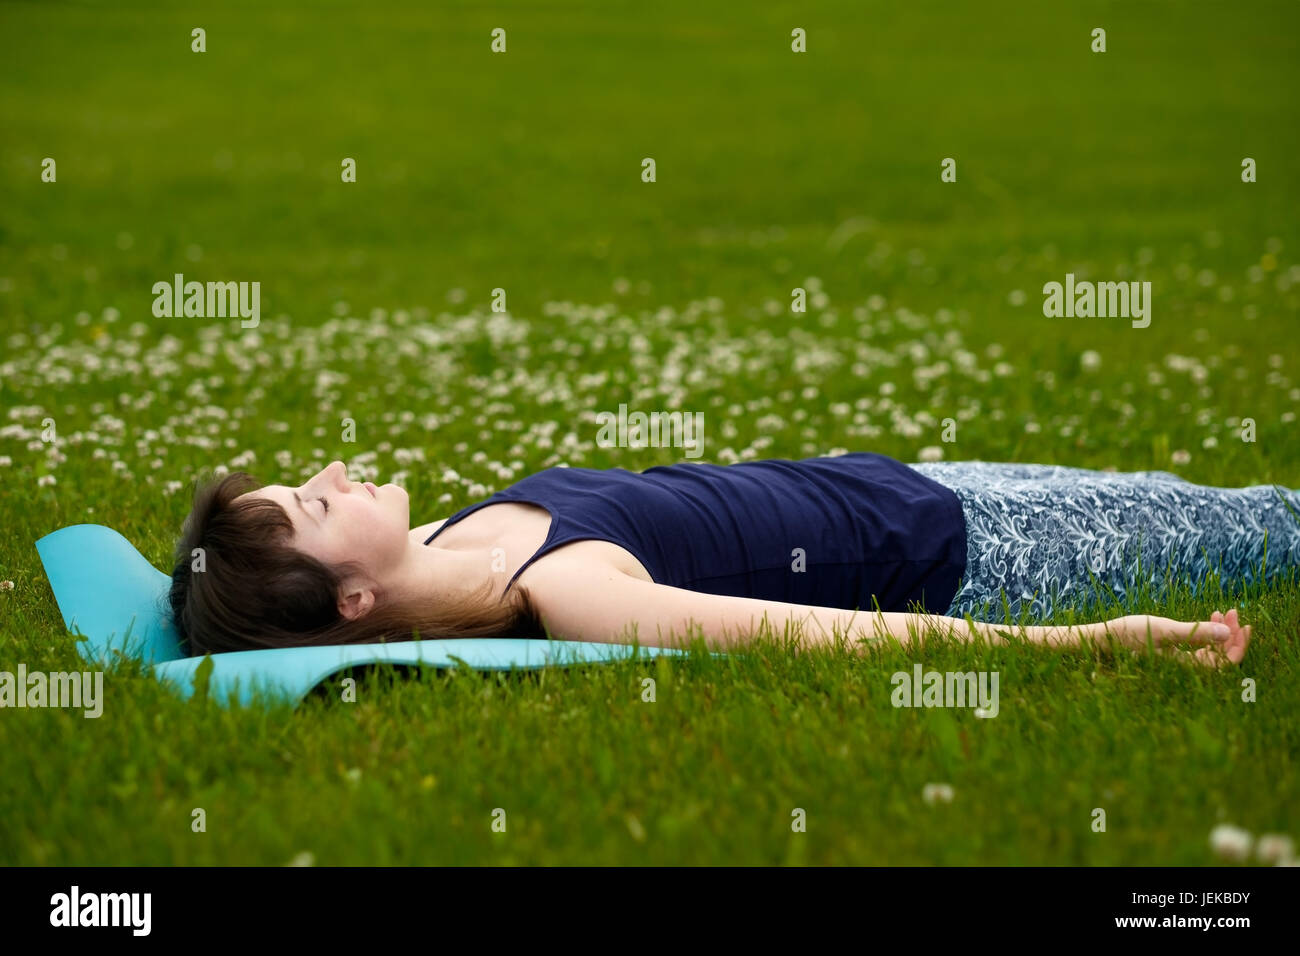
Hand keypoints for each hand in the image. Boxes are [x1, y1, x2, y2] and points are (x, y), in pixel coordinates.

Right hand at [1103, 609, 1249, 666]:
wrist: (1105, 639)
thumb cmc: (1130, 635)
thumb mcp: (1164, 630)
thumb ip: (1196, 632)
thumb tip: (1228, 634)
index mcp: (1186, 667)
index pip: (1224, 663)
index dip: (1238, 647)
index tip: (1244, 626)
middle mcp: (1186, 667)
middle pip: (1221, 656)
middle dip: (1232, 635)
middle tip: (1234, 612)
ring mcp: (1180, 659)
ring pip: (1212, 649)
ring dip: (1221, 632)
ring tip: (1223, 612)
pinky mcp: (1173, 651)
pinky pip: (1201, 645)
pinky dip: (1208, 632)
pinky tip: (1209, 617)